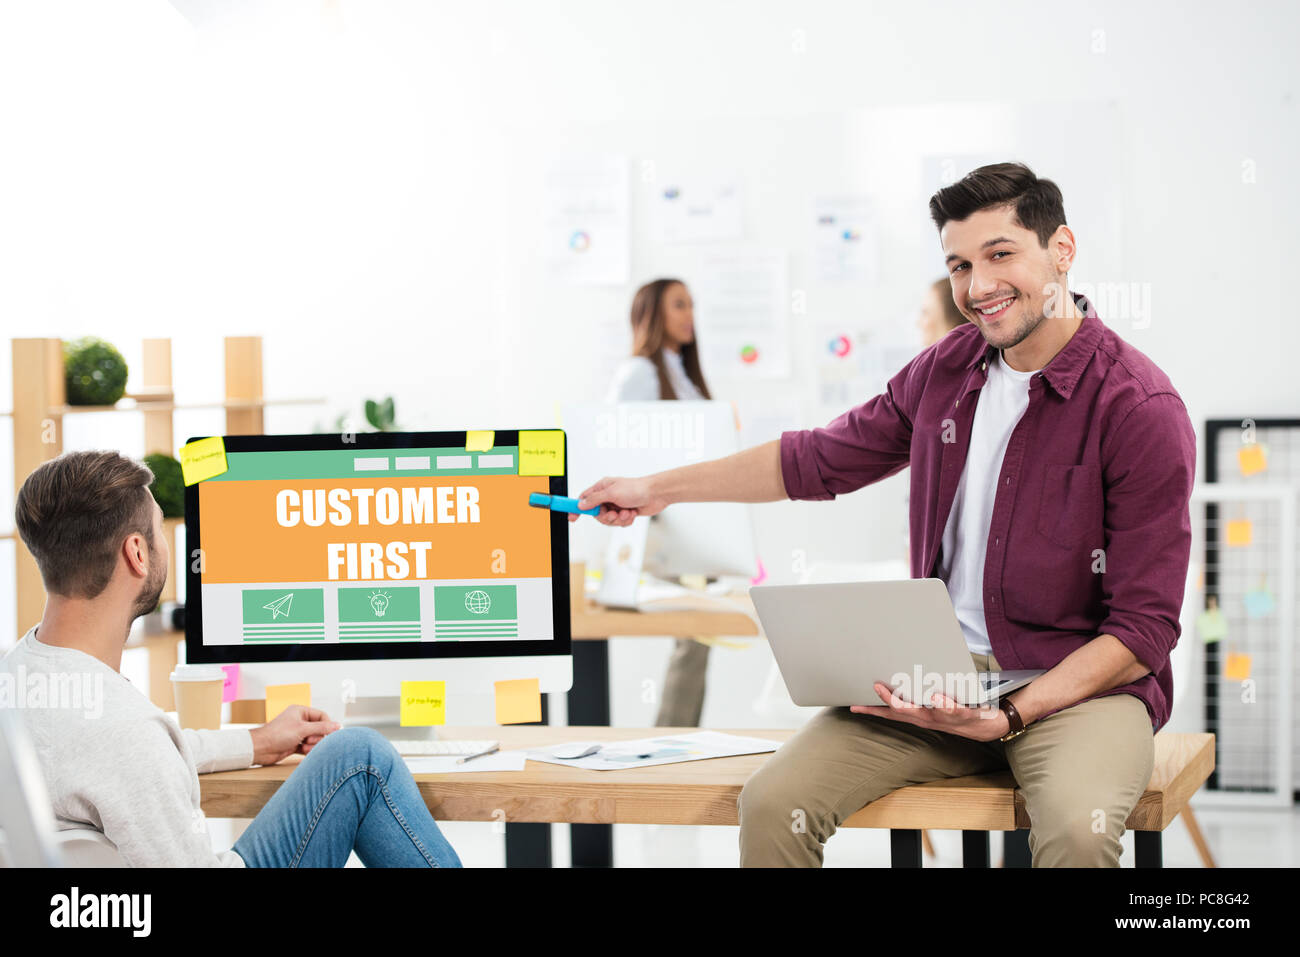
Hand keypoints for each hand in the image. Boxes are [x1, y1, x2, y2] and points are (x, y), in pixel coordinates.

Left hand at [249, 705, 339, 764]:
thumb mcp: (302, 729)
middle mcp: (299, 721)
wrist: (260, 749)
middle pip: (319, 729)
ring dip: (312, 745)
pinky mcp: (294, 744)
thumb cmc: (277, 734)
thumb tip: (337, 726)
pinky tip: (303, 751)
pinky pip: (307, 747)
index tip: (330, 734)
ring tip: (305, 747)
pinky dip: (307, 750)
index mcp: (301, 711)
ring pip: (314, 739)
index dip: (327, 725)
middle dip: (317, 737)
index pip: (322, 716)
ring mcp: (297, 733)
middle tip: (310, 740)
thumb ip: (322, 728)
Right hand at [568, 475, 666, 526]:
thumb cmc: (636, 488)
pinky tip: (632, 513)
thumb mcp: (612, 493)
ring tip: (626, 512)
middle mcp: (608, 496)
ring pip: (608, 520)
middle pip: (596, 514)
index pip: (584, 498)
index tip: (572, 518)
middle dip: (605, 517)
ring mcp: (617, 505)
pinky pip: (619, 523)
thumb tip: (581, 504)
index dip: (577, 508)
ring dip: (618, 519)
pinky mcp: (625, 513)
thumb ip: (595, 500)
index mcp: (602, 487)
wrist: (656, 494)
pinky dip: (626, 520)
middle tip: (613, 514)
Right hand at [849, 682, 1009, 741]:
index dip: (873, 710)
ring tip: (897, 699)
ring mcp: (946, 718)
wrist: (991, 725)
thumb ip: (921, 692)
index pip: (892, 713)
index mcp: (921, 715)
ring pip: (925, 714)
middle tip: (874, 688)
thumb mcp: (938, 703)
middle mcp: (930, 719)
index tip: (854, 706)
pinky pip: (955, 711)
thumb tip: (903, 674)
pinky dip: (946, 705)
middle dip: (888, 701)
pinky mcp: (965, 715)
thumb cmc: (961, 711)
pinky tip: (938, 697)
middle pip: (904, 712)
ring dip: (912, 707)